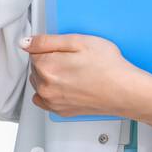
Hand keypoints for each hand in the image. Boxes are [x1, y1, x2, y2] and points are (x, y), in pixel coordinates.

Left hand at [22, 33, 151, 133]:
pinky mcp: (60, 111)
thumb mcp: (79, 41)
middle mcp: (45, 86)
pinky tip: (67, 86)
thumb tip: (25, 43)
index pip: (34, 50)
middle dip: (49, 60)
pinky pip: (44, 99)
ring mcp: (52, 101)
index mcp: (47, 66)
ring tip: (74, 72)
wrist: (125, 91)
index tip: (65, 49)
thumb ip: (47, 41)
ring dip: (50, 75)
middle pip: (36, 67)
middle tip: (73, 59)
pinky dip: (50, 92)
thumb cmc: (108, 67)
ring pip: (40, 82)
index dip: (51, 47)